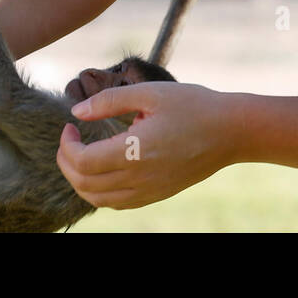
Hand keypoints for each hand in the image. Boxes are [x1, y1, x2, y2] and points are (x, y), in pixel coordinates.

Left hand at [57, 82, 233, 209]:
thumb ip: (110, 101)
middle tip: (69, 140)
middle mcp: (139, 178)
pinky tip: (103, 171)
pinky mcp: (157, 194)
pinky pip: (118, 203)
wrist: (231, 131)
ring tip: (80, 156)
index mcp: (135, 151)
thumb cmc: (193, 106)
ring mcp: (149, 191)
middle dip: (67, 162)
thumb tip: (77, 113)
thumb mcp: (150, 93)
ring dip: (80, 180)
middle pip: (85, 184)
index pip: (83, 161)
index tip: (70, 126)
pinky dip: (100, 192)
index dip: (66, 145)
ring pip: (98, 199)